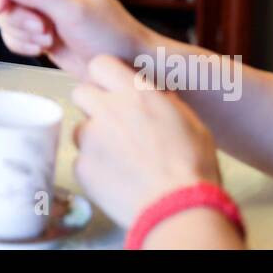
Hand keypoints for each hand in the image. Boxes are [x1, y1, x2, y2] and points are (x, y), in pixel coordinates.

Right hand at [0, 0, 152, 77]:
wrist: (125, 63)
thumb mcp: (74, 11)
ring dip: (21, 32)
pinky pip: (14, 34)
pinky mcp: (40, 30)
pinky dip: (21, 44)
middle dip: (16, 15)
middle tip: (42, 29)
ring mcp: (43, 9)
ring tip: (47, 39)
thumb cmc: (110, 33)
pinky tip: (43, 49)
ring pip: (8, 15)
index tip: (2, 9)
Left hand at [72, 54, 223, 236]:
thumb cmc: (193, 166)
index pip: (100, 64)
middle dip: (92, 105)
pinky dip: (94, 168)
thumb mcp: (190, 122)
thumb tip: (155, 96)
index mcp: (136, 93)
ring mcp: (91, 137)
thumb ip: (163, 103)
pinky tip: (116, 178)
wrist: (178, 208)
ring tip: (119, 159)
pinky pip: (81, 160)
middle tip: (111, 124)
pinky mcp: (82, 166)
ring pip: (79, 128)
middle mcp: (108, 109)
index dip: (104, 78)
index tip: (112, 90)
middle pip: (80, 92)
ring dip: (93, 139)